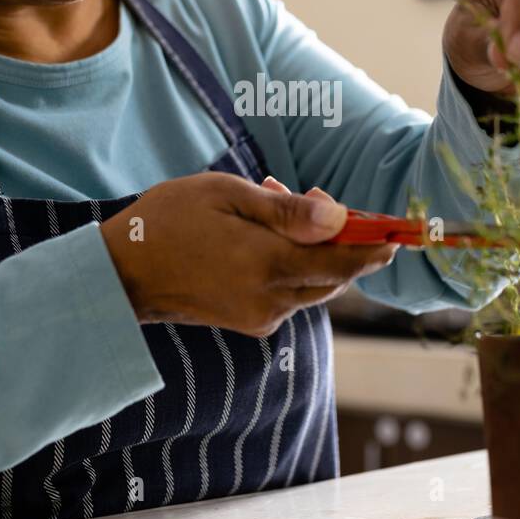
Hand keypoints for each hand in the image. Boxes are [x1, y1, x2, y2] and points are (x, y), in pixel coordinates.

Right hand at [100, 173, 396, 336]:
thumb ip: (287, 211)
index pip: (345, 262)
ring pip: (314, 286)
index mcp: (269, 264)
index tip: (398, 231)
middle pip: (335, 276)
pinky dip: (291, 267)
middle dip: (342, 241)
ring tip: (275, 210)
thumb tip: (340, 217)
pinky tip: (261, 237)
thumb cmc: (169, 222)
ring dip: (313, 252)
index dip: (376, 246)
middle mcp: (272, 299)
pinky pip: (290, 295)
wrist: (121, 274)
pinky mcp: (250, 322)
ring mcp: (261, 316)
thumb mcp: (227, 196)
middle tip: (316, 201)